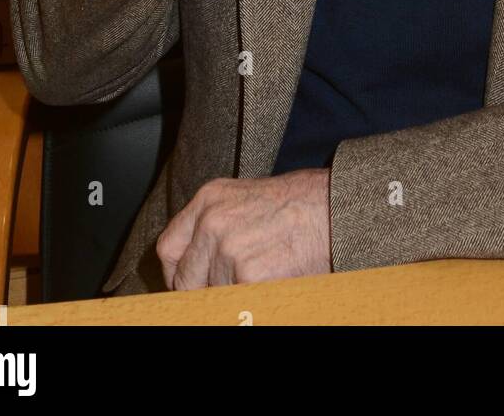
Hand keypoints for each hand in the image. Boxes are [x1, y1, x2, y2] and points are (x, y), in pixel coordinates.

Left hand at [156, 169, 331, 288]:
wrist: (335, 208)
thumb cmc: (299, 204)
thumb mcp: (245, 201)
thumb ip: (214, 226)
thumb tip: (192, 267)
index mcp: (208, 199)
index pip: (168, 249)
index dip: (178, 273)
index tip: (190, 284)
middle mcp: (211, 223)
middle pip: (185, 280)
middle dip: (204, 291)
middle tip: (232, 286)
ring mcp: (227, 250)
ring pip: (212, 296)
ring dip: (234, 294)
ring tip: (265, 274)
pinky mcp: (248, 276)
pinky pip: (237, 305)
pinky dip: (252, 302)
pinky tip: (273, 284)